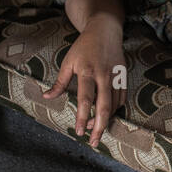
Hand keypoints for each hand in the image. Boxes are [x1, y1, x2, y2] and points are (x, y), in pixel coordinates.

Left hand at [42, 15, 126, 146]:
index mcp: (88, 71)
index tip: (78, 131)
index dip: (82, 117)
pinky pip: (121, 99)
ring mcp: (116, 77)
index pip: (85, 99)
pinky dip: (114, 110)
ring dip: (105, 120)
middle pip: (104, 106)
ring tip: (95, 130)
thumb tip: (47, 96)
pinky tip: (106, 116)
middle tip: (93, 142)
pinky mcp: (124, 77)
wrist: (106, 30)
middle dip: (99, 126)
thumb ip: (60, 81)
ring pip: (114, 105)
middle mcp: (104, 75)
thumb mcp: (68, 61)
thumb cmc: (84, 46)